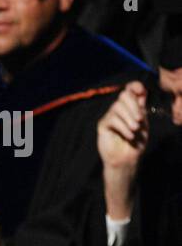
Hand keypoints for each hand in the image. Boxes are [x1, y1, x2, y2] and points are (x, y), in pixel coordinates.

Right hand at [98, 81, 148, 220]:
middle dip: (133, 106)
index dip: (135, 86)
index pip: (130, 89)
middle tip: (140, 120)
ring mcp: (110, 116)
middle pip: (124, 95)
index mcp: (132, 107)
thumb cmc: (136, 142)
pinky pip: (112, 119)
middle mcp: (120, 109)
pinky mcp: (103, 125)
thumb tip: (140, 92)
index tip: (141, 91)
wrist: (126, 158)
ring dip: (129, 118)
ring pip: (117, 106)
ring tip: (135, 130)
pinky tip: (128, 135)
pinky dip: (123, 127)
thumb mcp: (143, 123)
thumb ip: (140, 107)